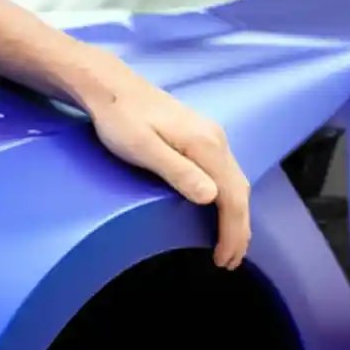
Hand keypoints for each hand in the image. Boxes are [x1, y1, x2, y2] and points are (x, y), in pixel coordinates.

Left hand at [84, 67, 251, 269]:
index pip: (232, 197)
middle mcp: (216, 140)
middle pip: (240, 191)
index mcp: (206, 145)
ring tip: (229, 244)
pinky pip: (224, 173)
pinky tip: (219, 209)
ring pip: (234, 182)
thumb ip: (177, 171)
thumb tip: (211, 197)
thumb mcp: (143, 148)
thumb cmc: (119, 119)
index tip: (224, 259)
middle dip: (239, 229)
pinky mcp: (199, 135)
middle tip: (230, 261)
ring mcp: (210, 136)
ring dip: (236, 215)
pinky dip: (228, 198)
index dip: (232, 231)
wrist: (109, 87)